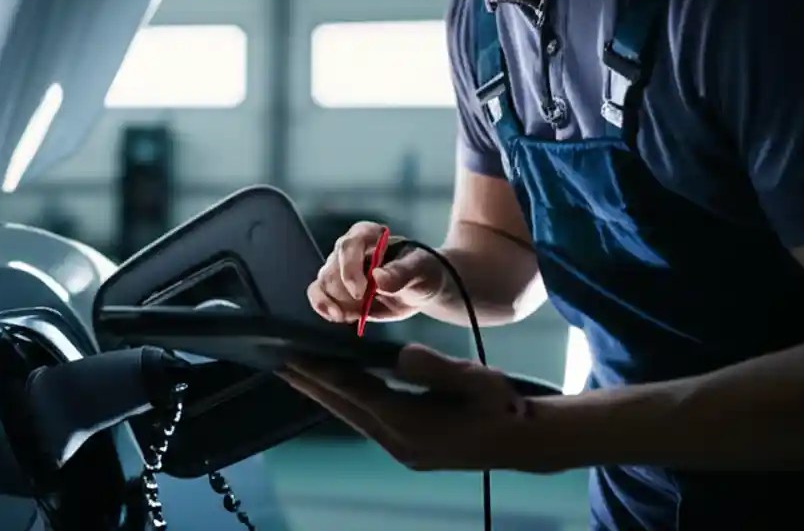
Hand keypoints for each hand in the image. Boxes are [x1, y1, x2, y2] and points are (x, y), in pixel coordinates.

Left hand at [277, 344, 530, 470]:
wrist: (525, 441)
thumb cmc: (502, 406)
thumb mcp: (474, 379)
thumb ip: (434, 366)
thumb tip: (400, 355)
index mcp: (412, 424)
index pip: (356, 393)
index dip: (323, 372)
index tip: (294, 355)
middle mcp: (400, 442)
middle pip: (344, 409)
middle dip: (311, 385)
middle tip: (278, 364)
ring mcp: (403, 449)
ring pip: (353, 417)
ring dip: (326, 395)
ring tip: (299, 374)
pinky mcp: (409, 449)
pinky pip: (367, 422)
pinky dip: (348, 403)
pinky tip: (339, 391)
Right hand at [308, 221, 447, 323]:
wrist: (422, 288)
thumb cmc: (423, 271)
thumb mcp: (421, 270)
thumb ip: (402, 273)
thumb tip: (379, 279)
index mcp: (369, 235)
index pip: (350, 245)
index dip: (350, 269)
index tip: (361, 293)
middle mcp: (349, 249)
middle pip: (332, 268)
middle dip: (343, 293)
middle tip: (362, 308)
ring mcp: (340, 268)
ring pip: (323, 283)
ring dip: (333, 302)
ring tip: (352, 315)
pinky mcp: (336, 288)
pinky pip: (318, 294)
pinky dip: (323, 307)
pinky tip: (337, 316)